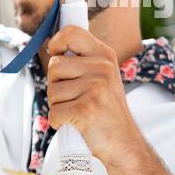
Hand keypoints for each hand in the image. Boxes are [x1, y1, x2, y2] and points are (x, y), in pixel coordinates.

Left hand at [45, 26, 145, 167]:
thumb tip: (50, 48)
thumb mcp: (100, 78)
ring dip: (58, 105)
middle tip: (75, 98)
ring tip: (78, 110)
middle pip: (54, 66)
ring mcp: (95, 87)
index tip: (57, 55)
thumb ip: (80, 61)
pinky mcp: (86, 108)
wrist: (123, 142)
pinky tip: (76, 123)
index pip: (71, 32)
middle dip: (56, 85)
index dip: (56, 44)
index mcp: (104, 55)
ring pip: (51, 91)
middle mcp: (102, 67)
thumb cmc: (104, 111)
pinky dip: (59, 122)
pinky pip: (54, 113)